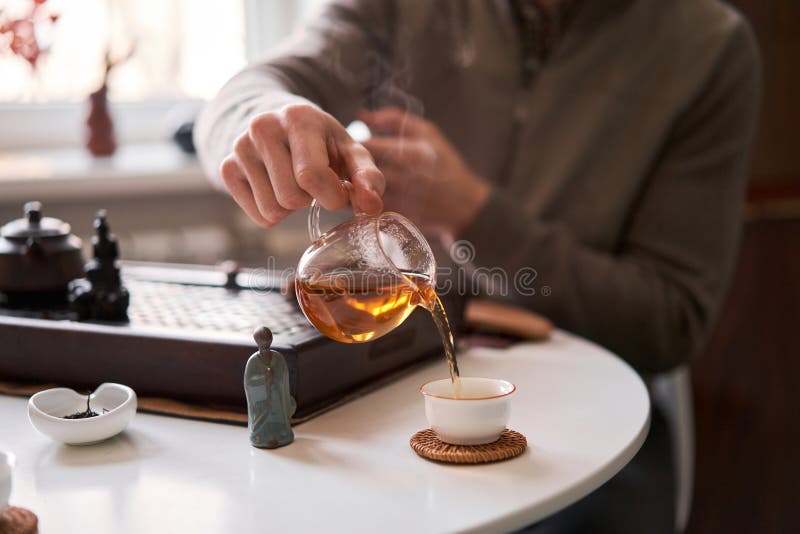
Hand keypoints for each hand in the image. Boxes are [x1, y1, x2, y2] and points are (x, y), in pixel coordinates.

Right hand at [219, 104, 384, 227]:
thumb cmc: (322, 142)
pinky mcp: (227, 167)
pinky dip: (273, 212)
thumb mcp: (350, 151)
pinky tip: (276, 189)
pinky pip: (256, 216)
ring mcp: (240, 147)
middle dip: (309, 201)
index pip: (311, 176)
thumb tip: (373, 208)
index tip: (338, 190)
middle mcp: (263, 127)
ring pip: (272, 210)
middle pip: (290, 198)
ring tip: (294, 184)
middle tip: (313, 185)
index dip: (331, 195)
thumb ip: (369, 178)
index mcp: (299, 118)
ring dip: (291, 209)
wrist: (278, 123)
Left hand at [359, 108, 488, 235]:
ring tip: (355, 178)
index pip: (367, 146)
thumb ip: (394, 120)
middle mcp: (405, 178)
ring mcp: (401, 202)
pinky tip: (365, 195)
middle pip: (360, 170)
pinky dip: (363, 202)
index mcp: (412, 153)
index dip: (353, 144)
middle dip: (350, 165)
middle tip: (348, 162)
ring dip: (354, 185)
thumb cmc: (445, 164)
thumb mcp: (428, 133)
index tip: (352, 143)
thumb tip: (362, 115)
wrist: (464, 205)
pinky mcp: (397, 219)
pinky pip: (369, 209)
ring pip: (361, 191)